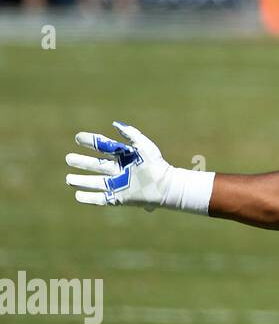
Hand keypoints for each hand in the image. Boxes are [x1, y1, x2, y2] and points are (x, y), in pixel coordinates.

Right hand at [65, 122, 211, 212]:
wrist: (165, 186)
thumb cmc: (156, 165)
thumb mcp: (144, 146)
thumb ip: (131, 134)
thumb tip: (115, 124)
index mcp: (124, 157)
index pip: (104, 148)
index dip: (91, 142)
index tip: (78, 137)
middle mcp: (119, 171)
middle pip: (96, 166)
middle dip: (82, 162)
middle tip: (68, 158)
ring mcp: (118, 185)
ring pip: (95, 182)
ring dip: (81, 181)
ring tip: (68, 179)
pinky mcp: (119, 198)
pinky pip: (101, 199)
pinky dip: (89, 198)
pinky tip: (78, 195)